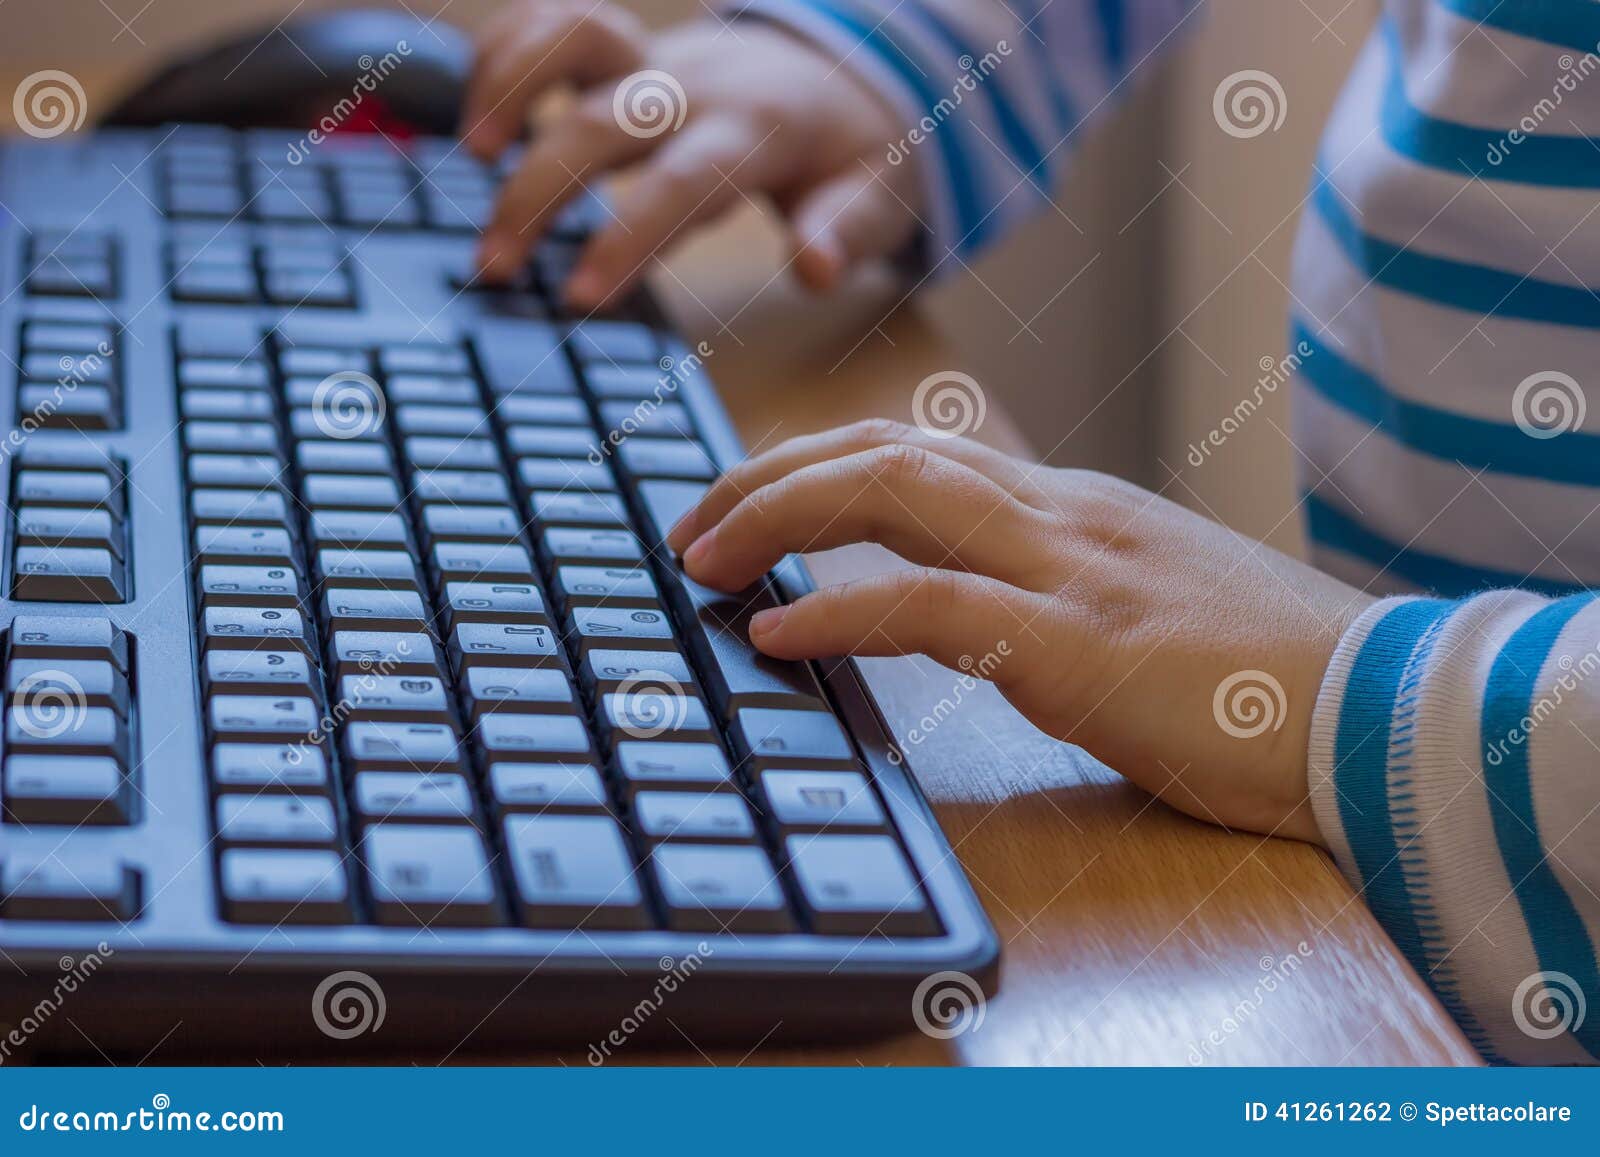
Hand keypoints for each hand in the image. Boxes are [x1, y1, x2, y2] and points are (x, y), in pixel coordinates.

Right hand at [462, 3, 919, 304]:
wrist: (841, 71)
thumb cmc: (849, 149)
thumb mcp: (879, 194)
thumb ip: (849, 232)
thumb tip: (815, 268)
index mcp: (757, 130)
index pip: (682, 183)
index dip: (626, 236)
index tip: (577, 296)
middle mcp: (695, 86)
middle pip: (601, 122)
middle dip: (538, 191)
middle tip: (491, 266)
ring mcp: (654, 57)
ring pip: (569, 40)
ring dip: (509, 86)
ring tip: (468, 156)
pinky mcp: (624, 49)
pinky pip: (553, 22)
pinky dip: (507, 53)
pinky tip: (476, 118)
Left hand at [666, 421, 1377, 844]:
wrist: (1382, 709)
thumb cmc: (1267, 676)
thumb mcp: (1140, 609)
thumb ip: (1051, 594)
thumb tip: (964, 618)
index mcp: (1072, 509)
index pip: (917, 452)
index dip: (814, 464)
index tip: (745, 498)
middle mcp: (1060, 516)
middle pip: (885, 451)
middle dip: (768, 474)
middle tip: (688, 523)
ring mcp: (1071, 570)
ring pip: (897, 495)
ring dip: (779, 515)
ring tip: (700, 555)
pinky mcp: (1081, 647)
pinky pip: (933, 607)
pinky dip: (841, 606)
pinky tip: (774, 628)